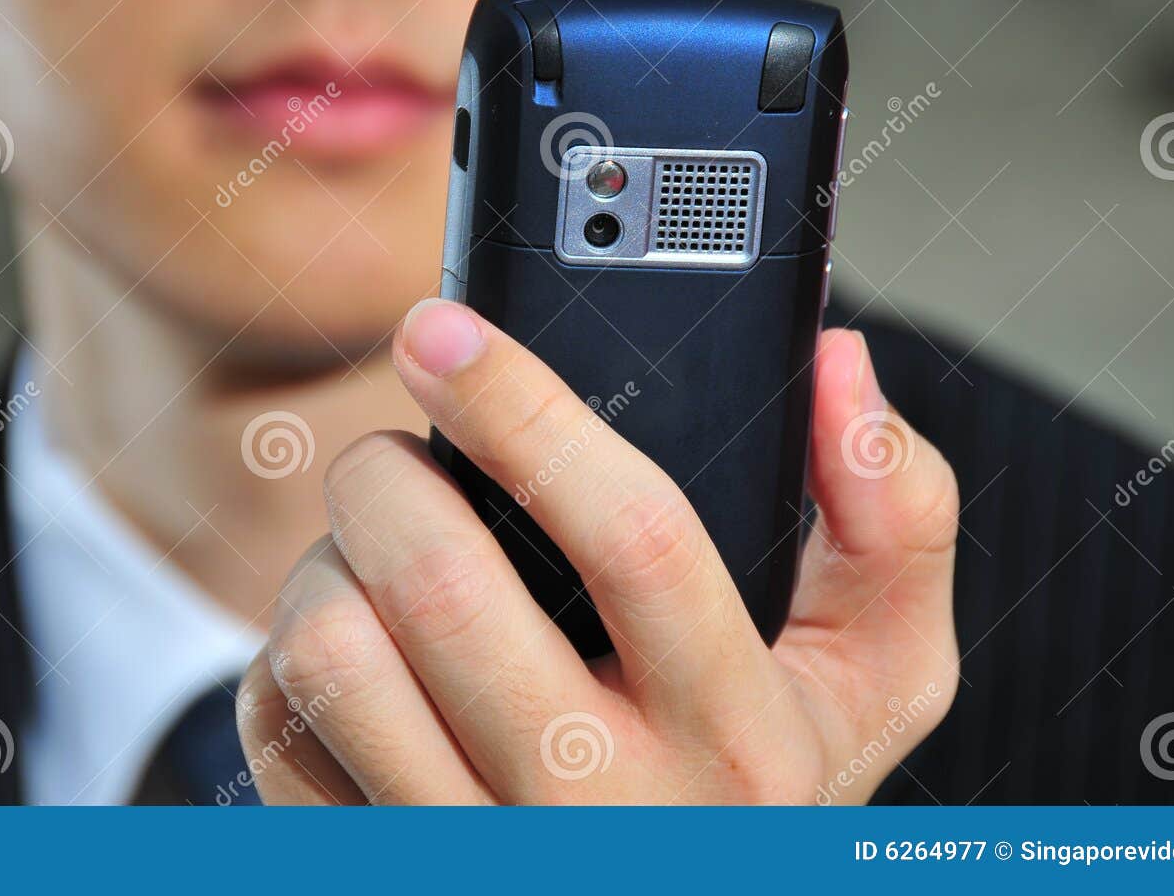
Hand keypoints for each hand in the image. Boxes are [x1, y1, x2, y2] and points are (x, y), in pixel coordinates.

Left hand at [237, 299, 959, 803]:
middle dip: (386, 476)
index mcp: (738, 739)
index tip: (442, 332)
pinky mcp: (382, 872)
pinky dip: (287, 657)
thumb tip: (840, 371)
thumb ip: (894, 522)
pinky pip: (280, 729)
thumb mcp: (876, 677)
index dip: (526, 409)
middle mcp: (605, 813)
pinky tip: (354, 655)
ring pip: (336, 655)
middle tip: (393, 457)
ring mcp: (479, 856)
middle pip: (445, 589)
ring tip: (375, 559)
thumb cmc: (757, 791)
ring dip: (329, 565)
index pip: (635, 538)